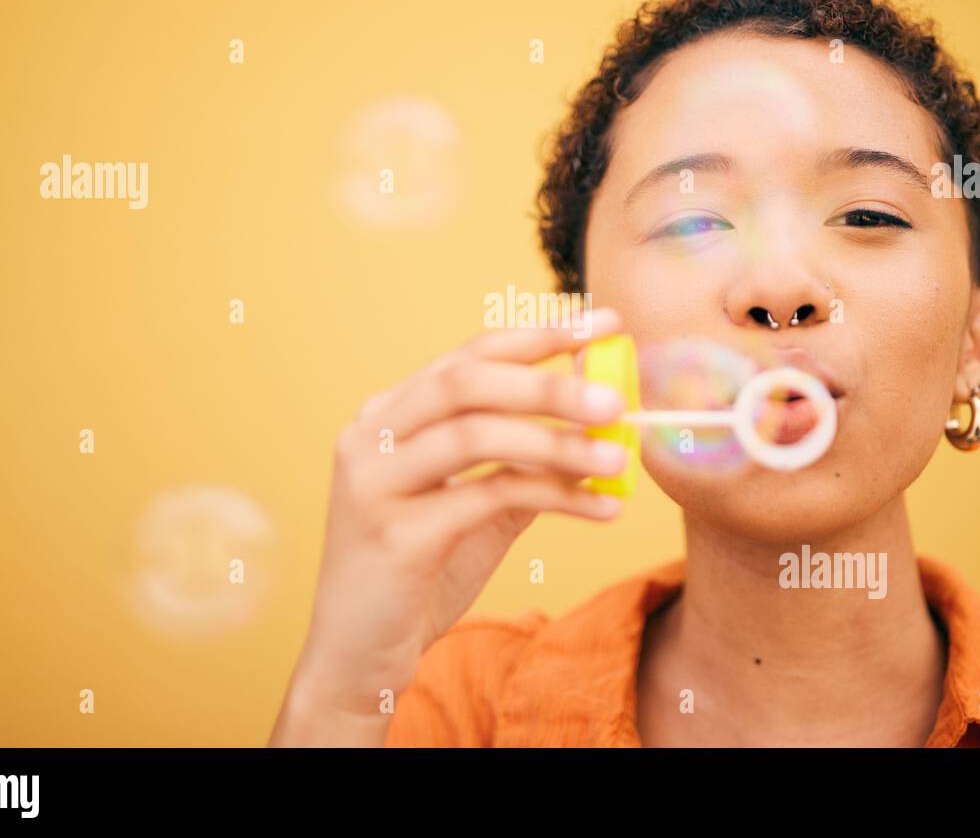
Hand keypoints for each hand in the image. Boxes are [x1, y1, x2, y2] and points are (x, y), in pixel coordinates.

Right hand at [270, 308, 627, 744]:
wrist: (360, 656)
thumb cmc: (421, 574)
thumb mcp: (477, 505)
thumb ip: (524, 459)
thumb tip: (601, 418)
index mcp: (389, 413)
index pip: (470, 355)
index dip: (540, 335)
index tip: (606, 323)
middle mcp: (371, 434)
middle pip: (469, 381)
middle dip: (551, 384)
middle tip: (618, 400)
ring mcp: (374, 481)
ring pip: (475, 434)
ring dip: (557, 442)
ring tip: (619, 457)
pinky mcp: (393, 533)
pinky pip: (488, 497)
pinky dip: (555, 496)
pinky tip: (602, 507)